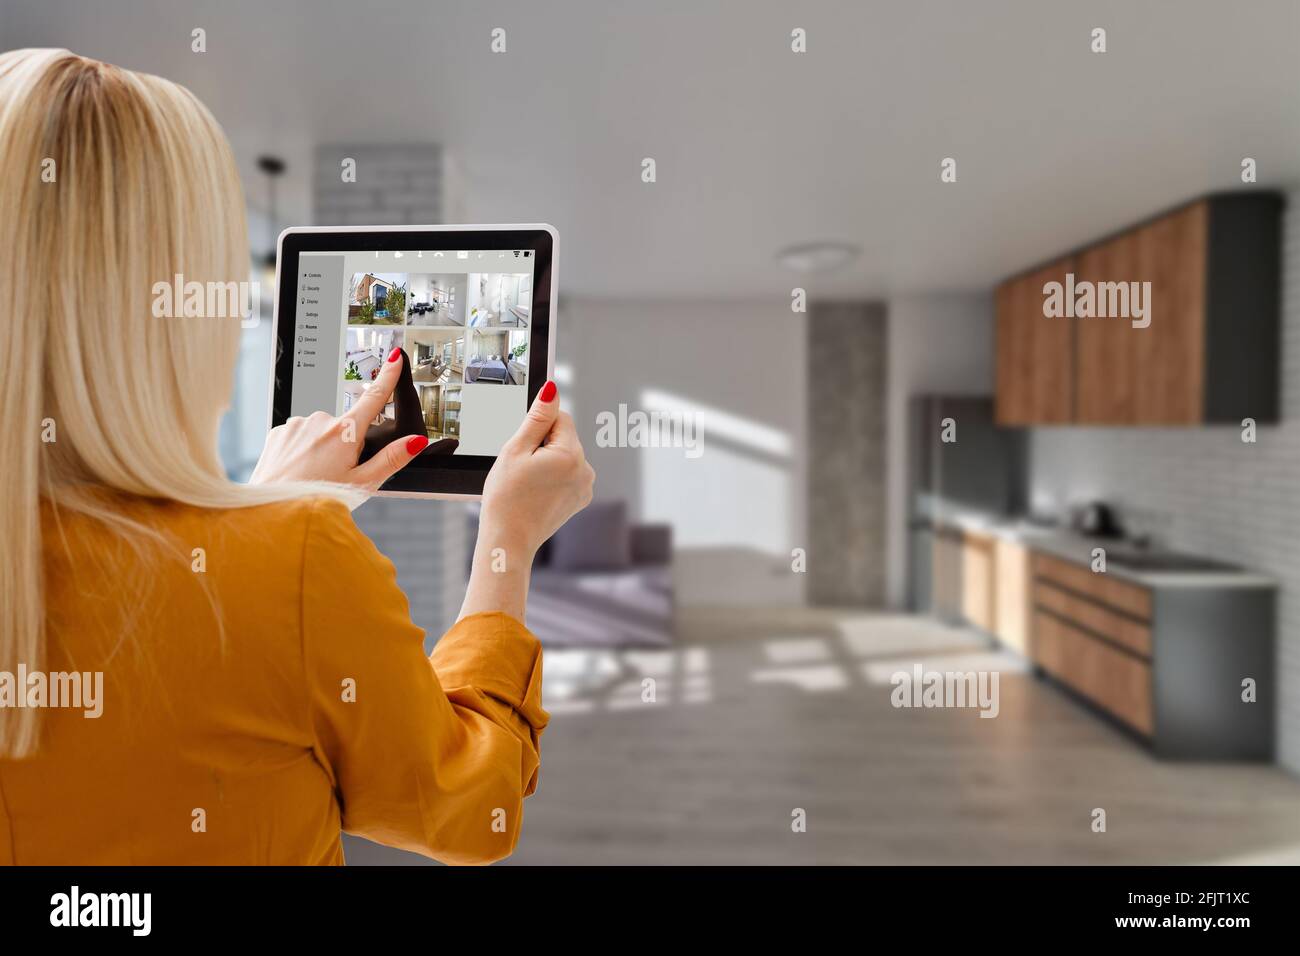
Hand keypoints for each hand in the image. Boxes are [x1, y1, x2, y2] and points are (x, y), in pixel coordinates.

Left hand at [249, 348, 428, 490]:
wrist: (272, 510)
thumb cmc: (316, 500)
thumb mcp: (363, 484)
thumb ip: (391, 459)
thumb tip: (415, 441)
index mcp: (345, 432)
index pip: (374, 398)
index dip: (389, 377)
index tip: (396, 358)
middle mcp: (320, 420)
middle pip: (346, 426)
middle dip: (348, 443)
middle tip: (339, 472)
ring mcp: (297, 424)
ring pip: (322, 431)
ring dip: (324, 447)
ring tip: (316, 475)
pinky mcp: (279, 432)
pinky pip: (301, 435)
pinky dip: (304, 449)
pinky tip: (300, 470)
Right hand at [479, 381, 594, 559]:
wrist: (508, 540)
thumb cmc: (506, 498)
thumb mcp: (516, 450)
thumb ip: (537, 418)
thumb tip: (552, 390)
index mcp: (571, 455)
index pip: (561, 418)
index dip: (537, 428)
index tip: (524, 448)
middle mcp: (586, 470)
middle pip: (564, 437)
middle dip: (542, 445)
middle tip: (522, 469)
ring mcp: (585, 486)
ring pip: (564, 456)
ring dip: (547, 461)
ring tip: (528, 484)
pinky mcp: (580, 499)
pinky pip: (567, 474)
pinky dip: (553, 477)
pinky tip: (537, 493)